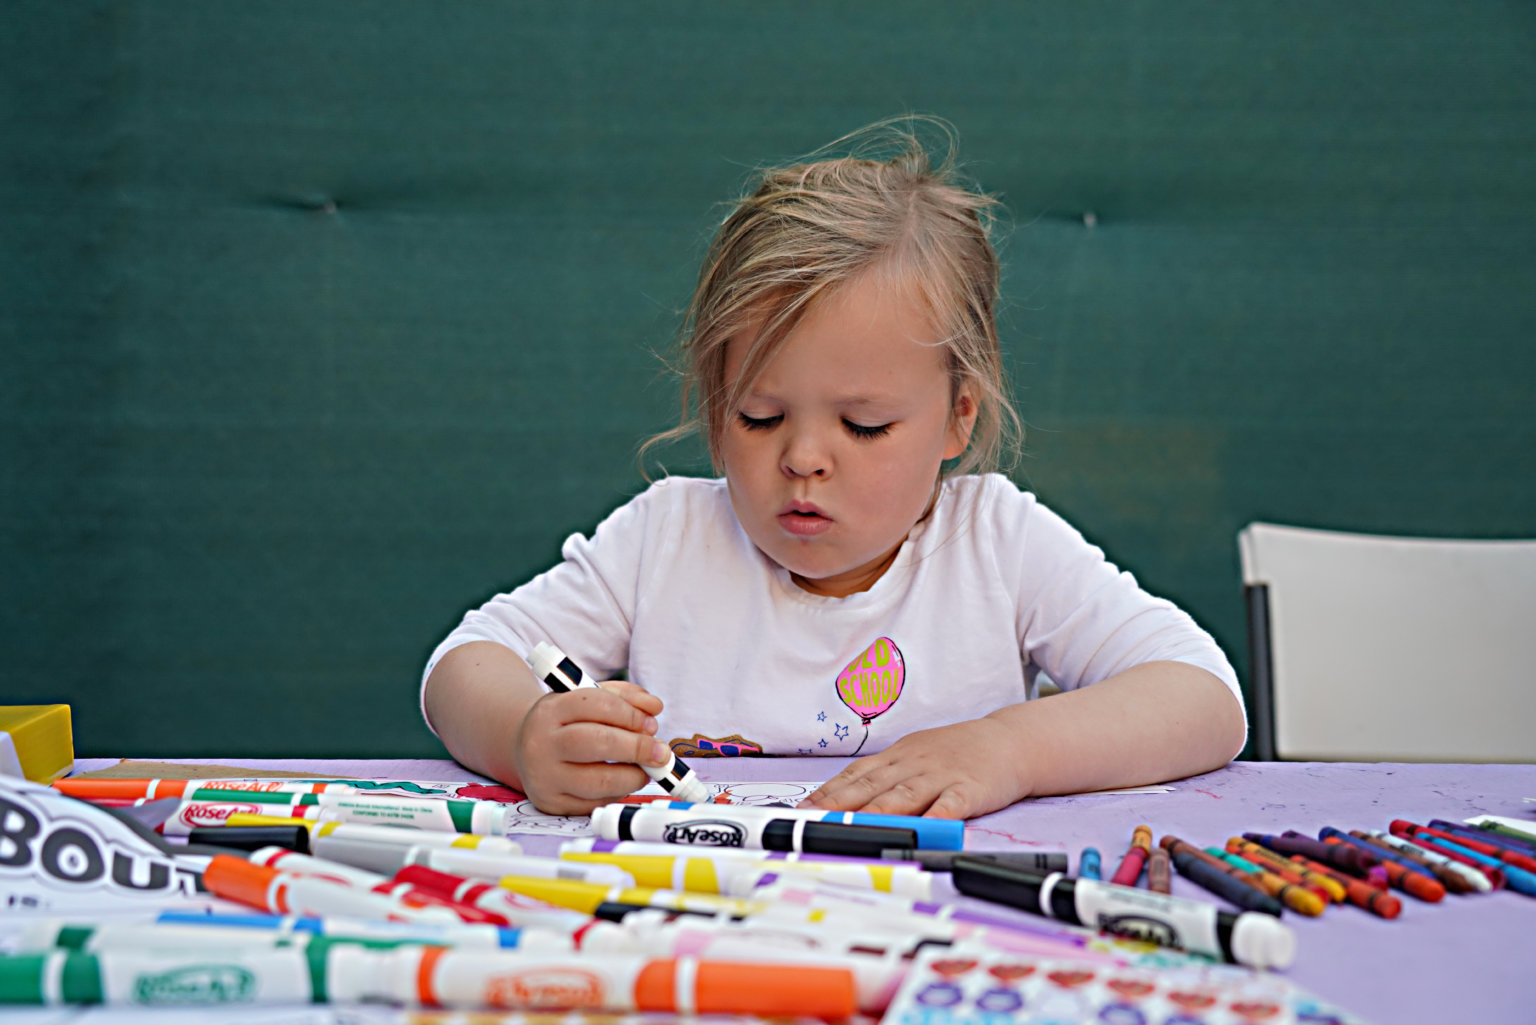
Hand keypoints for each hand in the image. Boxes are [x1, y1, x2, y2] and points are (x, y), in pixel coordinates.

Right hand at [512, 681, 669, 815]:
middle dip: (636, 747)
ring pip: (598, 781)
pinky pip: (594, 802)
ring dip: (632, 776)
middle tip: (660, 751)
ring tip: (646, 770)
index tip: (651, 724)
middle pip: (596, 743)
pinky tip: (624, 781)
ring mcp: (544, 776)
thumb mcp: (587, 699)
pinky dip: (618, 792)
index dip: (630, 714)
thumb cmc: (566, 722)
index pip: (595, 705)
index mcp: (550, 709)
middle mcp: (541, 742)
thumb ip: (624, 698)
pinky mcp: (551, 803)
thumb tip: (654, 709)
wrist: (525, 748)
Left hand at [799, 717, 1027, 818]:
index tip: (803, 809)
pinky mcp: (969, 791)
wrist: (1009, 741)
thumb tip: (845, 799)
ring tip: (850, 829)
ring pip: (902, 796)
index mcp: (898, 756)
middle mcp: (913, 764)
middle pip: (871, 786)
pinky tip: (918, 832)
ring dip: (874, 814)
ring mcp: (941, 776)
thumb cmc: (958, 752)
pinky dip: (932, 820)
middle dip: (839, 805)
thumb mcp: (916, 754)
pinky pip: (948, 807)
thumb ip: (886, 776)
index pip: (855, 774)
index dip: (827, 792)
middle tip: (812, 820)